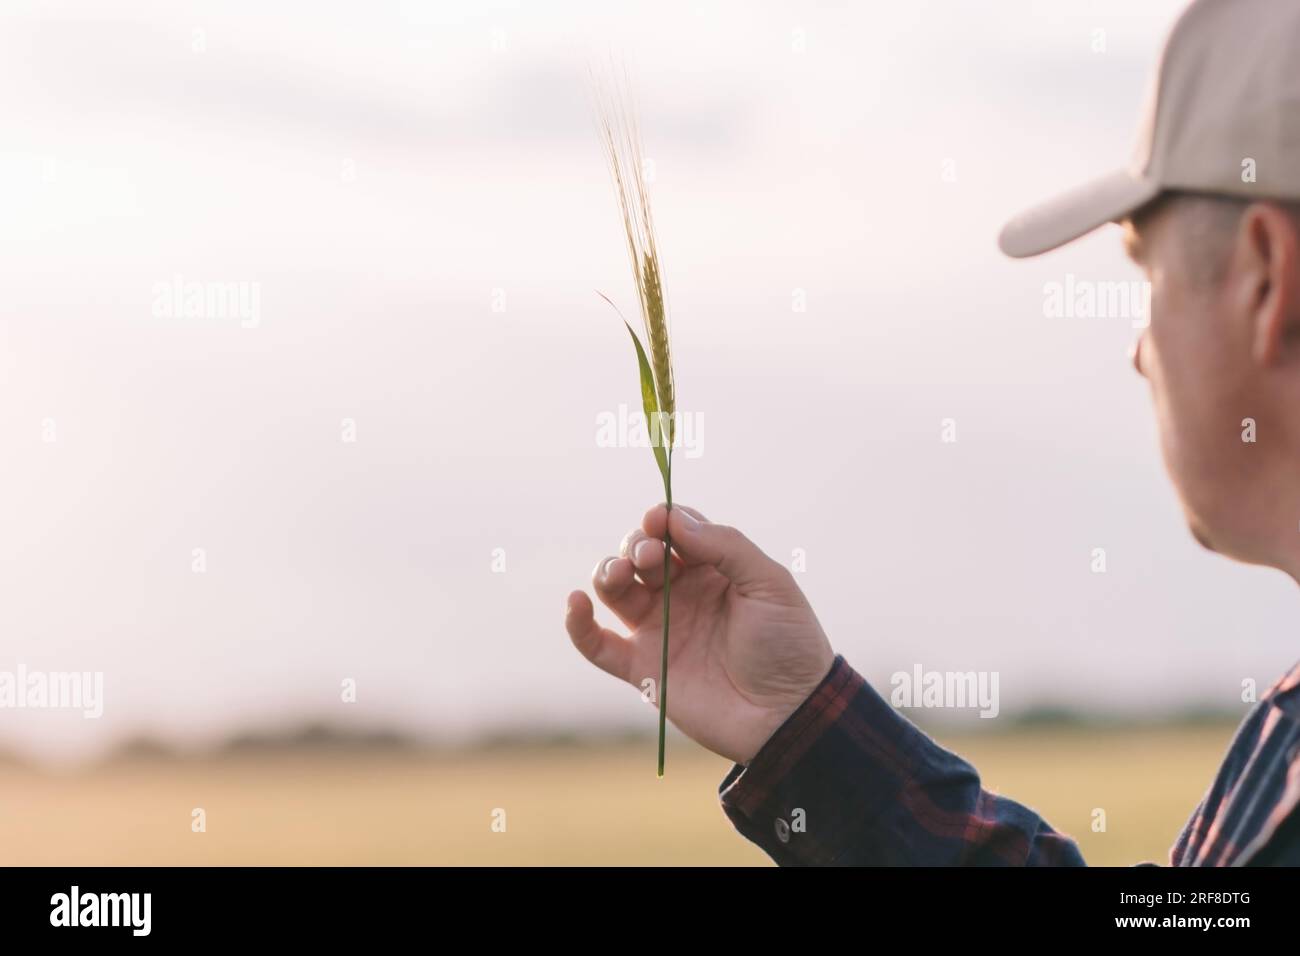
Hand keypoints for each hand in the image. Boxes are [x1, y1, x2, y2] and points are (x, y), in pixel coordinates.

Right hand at [565, 503, 834, 765]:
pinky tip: (576, 603)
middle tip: (652, 556)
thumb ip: (725, 546)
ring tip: (620, 573)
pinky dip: (579, 624)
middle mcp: (681, 594)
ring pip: (615, 590)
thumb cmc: (789, 645)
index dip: (663, 519)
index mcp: (713, 569)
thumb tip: (672, 518)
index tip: (659, 519)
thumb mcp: (770, 584)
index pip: (676, 530)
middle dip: (638, 545)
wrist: (789, 715)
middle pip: (640, 554)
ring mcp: (659, 629)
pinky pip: (598, 644)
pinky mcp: (642, 668)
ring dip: (608, 571)